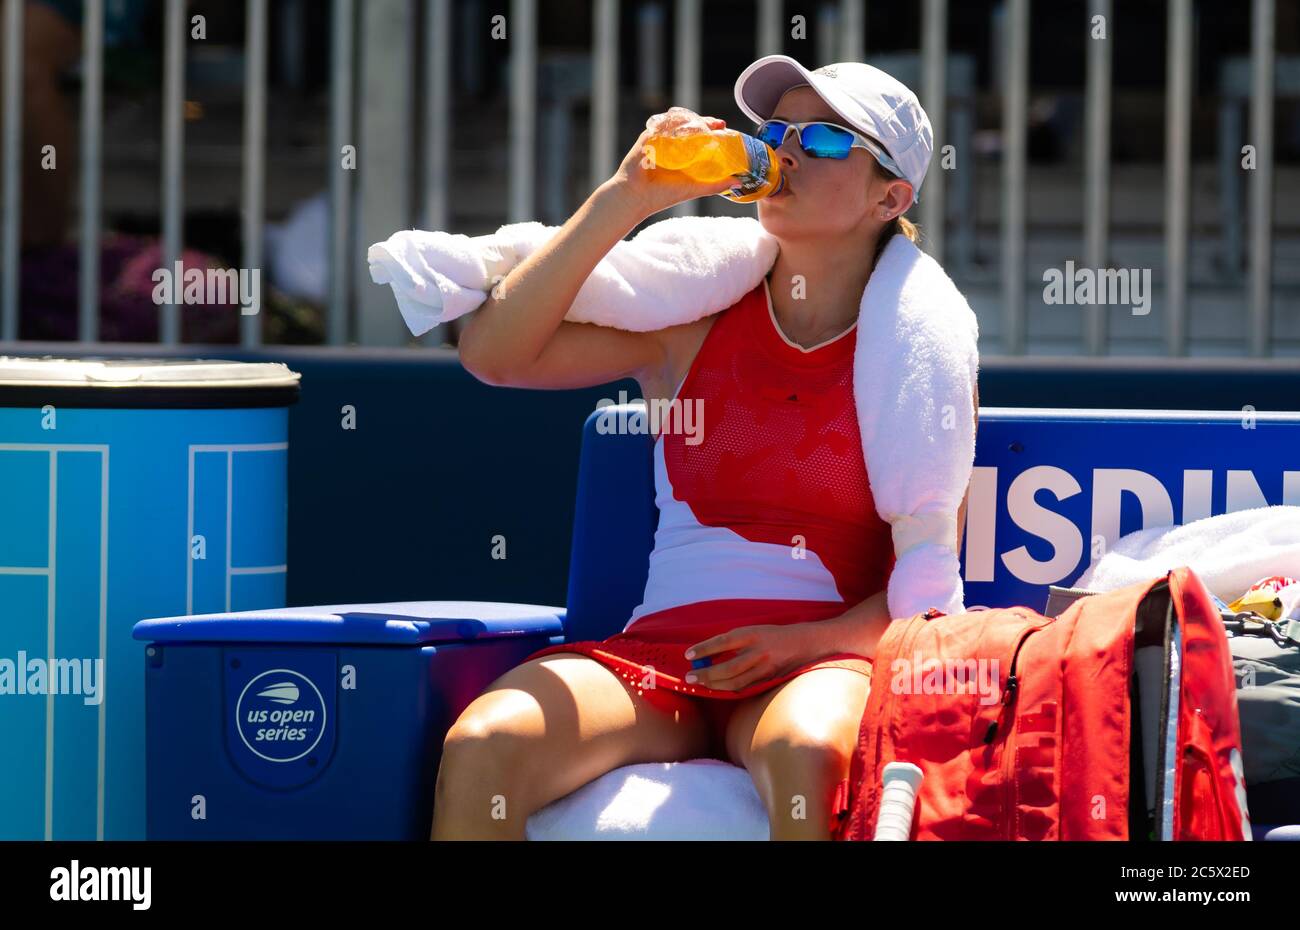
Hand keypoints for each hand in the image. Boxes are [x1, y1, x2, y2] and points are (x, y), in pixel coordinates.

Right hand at [604, 112, 740, 217]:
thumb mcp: (695, 188)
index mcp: (682, 153)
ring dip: (690, 119)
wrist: (637, 197)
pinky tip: (683, 124)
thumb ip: (716, 185)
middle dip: (704, 121)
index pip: (699, 134)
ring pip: (676, 122)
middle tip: (718, 123)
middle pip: (689, 125)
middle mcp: (671, 144)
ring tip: (703, 124)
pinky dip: (671, 122)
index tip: (724, 125)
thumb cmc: (663, 195)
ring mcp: (659, 139)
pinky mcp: (647, 137)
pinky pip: (660, 124)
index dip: (711, 128)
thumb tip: (740, 182)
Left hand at [682, 624, 807, 691]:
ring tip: (700, 683)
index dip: (704, 649)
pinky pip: (744, 687)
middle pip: (727, 668)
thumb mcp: (752, 631)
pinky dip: (728, 688)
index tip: (688, 655)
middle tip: (690, 677)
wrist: (802, 643)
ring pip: (735, 682)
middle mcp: (759, 652)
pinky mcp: (768, 680)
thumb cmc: (772, 635)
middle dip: (706, 674)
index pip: (723, 642)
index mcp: (752, 634)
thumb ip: (732, 641)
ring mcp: (765, 668)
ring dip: (714, 684)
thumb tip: (706, 654)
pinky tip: (717, 687)